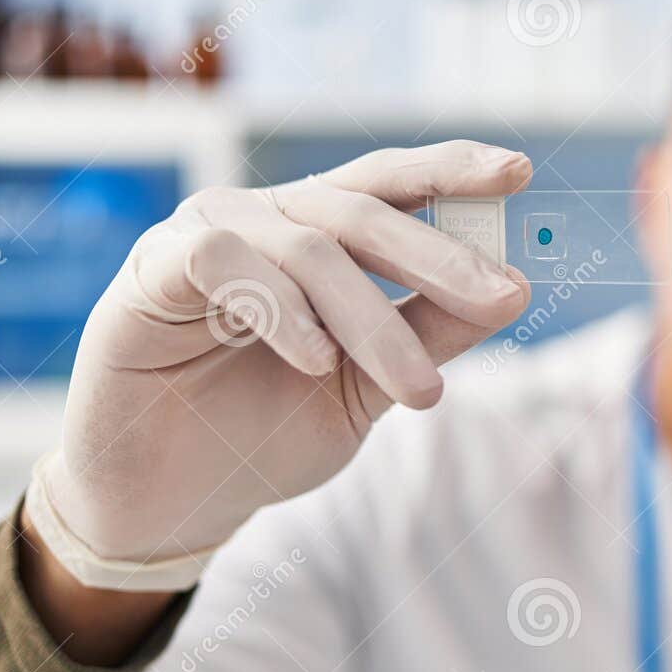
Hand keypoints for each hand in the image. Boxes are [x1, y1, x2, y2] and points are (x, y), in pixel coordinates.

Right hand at [27, 140, 530, 589]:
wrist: (173, 499)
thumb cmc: (266, 431)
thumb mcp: (369, 386)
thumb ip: (430, 334)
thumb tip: (515, 291)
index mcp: (316, 233)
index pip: (390, 185)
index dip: (450, 172)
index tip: (519, 173)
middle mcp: (264, 218)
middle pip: (362, 212)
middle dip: (440, 255)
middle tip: (501, 299)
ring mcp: (205, 235)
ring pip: (309, 248)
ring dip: (375, 321)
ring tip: (421, 392)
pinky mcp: (152, 269)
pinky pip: (227, 264)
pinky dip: (283, 311)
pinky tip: (318, 361)